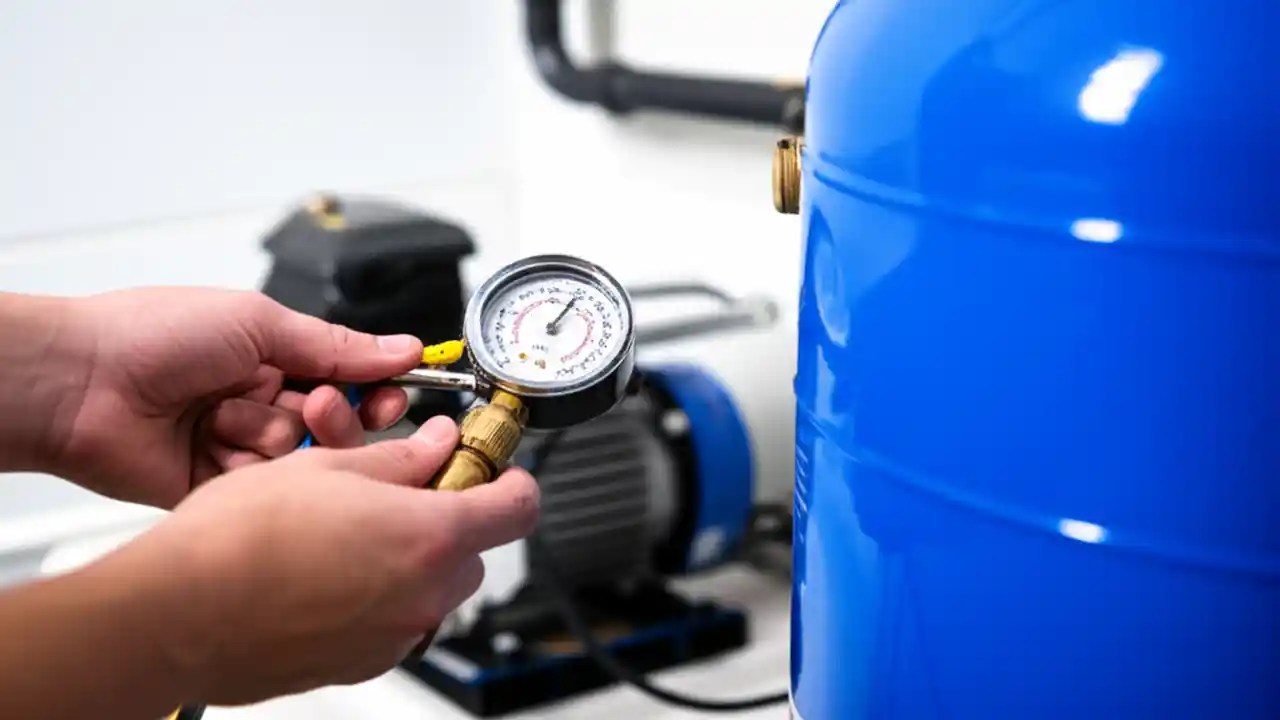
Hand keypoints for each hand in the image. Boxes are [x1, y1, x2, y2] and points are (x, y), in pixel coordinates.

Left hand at [52, 287, 425, 507]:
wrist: (80, 383)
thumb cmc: (153, 334)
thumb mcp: (260, 322)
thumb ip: (337, 345)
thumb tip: (403, 349)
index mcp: (275, 357)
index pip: (351, 380)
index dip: (376, 391)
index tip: (390, 394)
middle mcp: (263, 402)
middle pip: (338, 426)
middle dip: (332, 415)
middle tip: (310, 402)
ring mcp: (241, 446)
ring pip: (302, 457)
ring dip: (269, 430)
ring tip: (224, 413)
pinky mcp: (220, 488)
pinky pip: (266, 486)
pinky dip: (242, 460)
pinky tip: (207, 441)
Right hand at [101, 416, 539, 705]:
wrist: (177, 615)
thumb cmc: (237, 540)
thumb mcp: (326, 467)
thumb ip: (401, 458)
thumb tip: (437, 445)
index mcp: (429, 537)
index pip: (518, 507)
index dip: (512, 479)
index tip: (495, 468)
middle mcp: (423, 595)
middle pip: (473, 550)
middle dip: (448, 518)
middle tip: (399, 492)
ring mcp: (395, 637)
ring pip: (432, 587)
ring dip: (410, 558)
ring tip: (348, 531)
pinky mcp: (363, 663)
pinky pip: (396, 621)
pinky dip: (380, 595)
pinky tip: (328, 572)